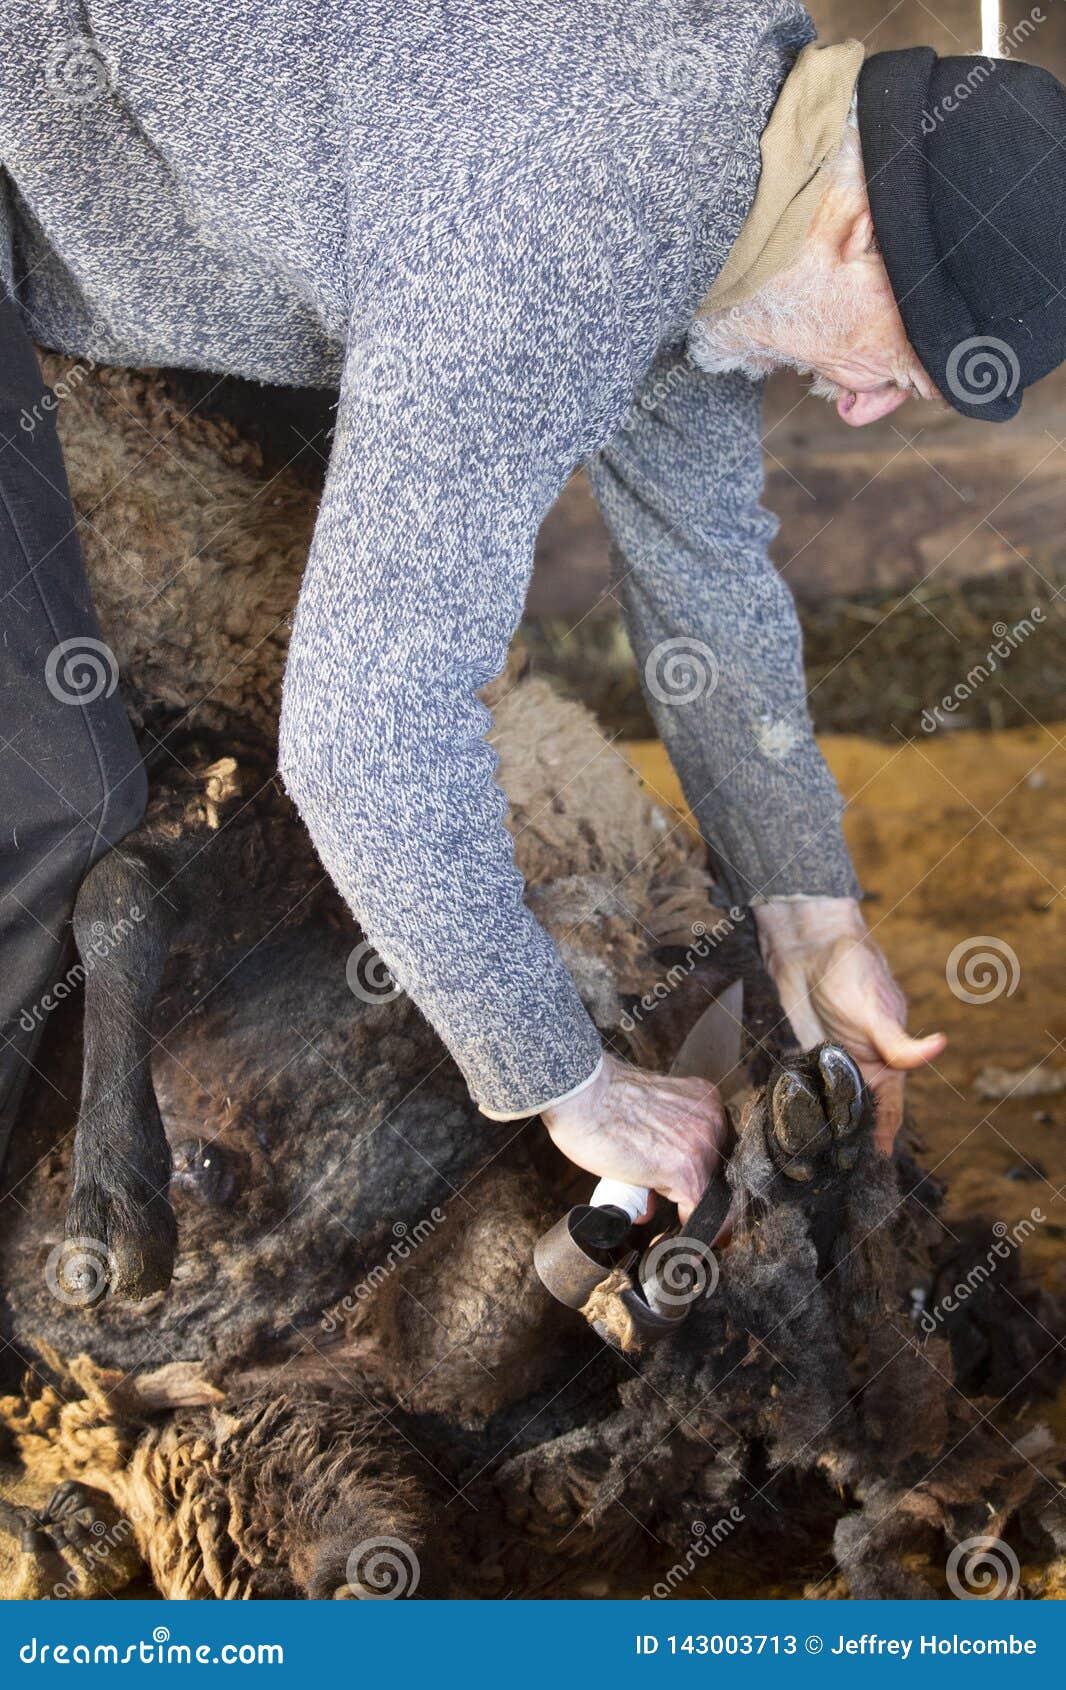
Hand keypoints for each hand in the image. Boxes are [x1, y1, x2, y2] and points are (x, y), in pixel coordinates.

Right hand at [541, 1053, 726, 1223]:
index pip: (716, 1150)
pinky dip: (687, 1238)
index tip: (687, 1199)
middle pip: (714, 1175)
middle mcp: (711, 1121)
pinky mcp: (686, 1173)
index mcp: (703, 1100)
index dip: (702, 1177)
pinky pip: (697, 1216)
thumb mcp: (643, 1112)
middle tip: (668, 1215)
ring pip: (706, 1198)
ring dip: (684, 1217)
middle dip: (690, 1196)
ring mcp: (702, 1148)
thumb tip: (654, 1193)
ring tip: (661, 1231)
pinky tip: (669, 1247)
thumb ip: (659, 1141)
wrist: (581, 1095)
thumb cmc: (598, 1099)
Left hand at [754, 897, 945, 1153]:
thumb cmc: (850, 969)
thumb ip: (898, 1039)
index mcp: (888, 1060)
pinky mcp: (808, 1051)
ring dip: (826, 1127)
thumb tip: (939, 1048)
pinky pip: (809, 1086)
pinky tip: (791, 1123)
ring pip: (833, 1104)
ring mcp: (834, 1060)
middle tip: (836, 1177)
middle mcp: (863, 1065)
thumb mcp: (874, 1008)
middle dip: (851, 1141)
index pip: (891, 1110)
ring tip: (813, 1161)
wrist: (808, 944)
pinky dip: (804, 1104)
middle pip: (861, 1113)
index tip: (874, 1171)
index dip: (884, 1139)